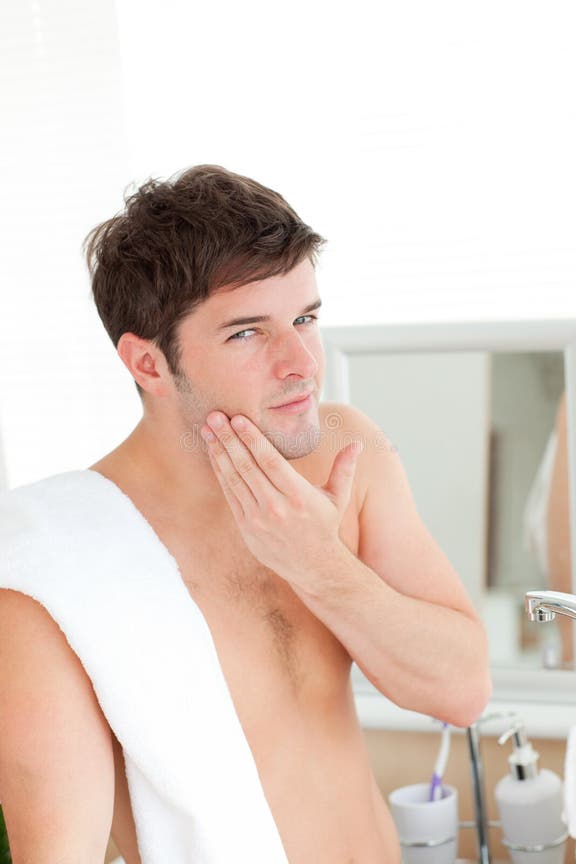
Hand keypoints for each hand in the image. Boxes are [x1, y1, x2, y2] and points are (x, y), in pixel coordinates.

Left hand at [200, 411, 362, 589]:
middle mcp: (276, 507)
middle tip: (215, 416)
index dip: (252, 439)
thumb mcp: (339, 497)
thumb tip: (358, 443)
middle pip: (247, 466)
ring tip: (208, 430)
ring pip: (234, 479)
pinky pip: (229, 494)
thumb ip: (345, 468)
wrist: (313, 567)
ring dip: (219, 452)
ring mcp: (258, 519)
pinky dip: (220, 472)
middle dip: (229, 439)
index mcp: (299, 496)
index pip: (270, 461)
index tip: (238, 419)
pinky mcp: (246, 527)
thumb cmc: (325, 526)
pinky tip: (215, 454)